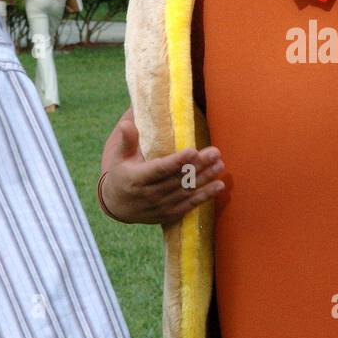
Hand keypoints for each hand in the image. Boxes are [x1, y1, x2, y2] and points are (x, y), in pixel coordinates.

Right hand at [98, 107, 223, 225]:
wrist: (117, 207)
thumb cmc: (121, 175)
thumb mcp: (119, 158)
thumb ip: (126, 141)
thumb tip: (127, 123)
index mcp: (137, 178)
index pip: (160, 169)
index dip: (177, 162)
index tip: (192, 151)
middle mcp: (150, 194)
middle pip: (178, 179)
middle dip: (199, 166)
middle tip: (215, 153)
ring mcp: (161, 206)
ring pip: (187, 191)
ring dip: (206, 179)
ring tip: (220, 165)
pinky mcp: (169, 214)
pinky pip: (190, 205)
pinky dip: (205, 196)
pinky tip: (219, 186)